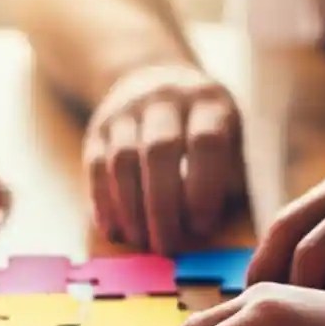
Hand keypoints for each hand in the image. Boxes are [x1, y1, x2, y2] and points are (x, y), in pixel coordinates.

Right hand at [83, 64, 242, 253]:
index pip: (206, 142)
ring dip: (132, 209)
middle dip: (162, 206)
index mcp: (209, 101)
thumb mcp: (228, 139)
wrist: (153, 78)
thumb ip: (226, 179)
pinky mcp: (98, 128)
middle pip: (160, 151)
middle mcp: (166, 97)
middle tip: (167, 247)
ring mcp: (127, 110)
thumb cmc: (202, 128)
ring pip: (123, 160)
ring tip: (142, 243)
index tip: (201, 227)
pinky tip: (115, 231)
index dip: (203, 188)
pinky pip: (96, 167)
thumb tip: (206, 232)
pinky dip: (104, 203)